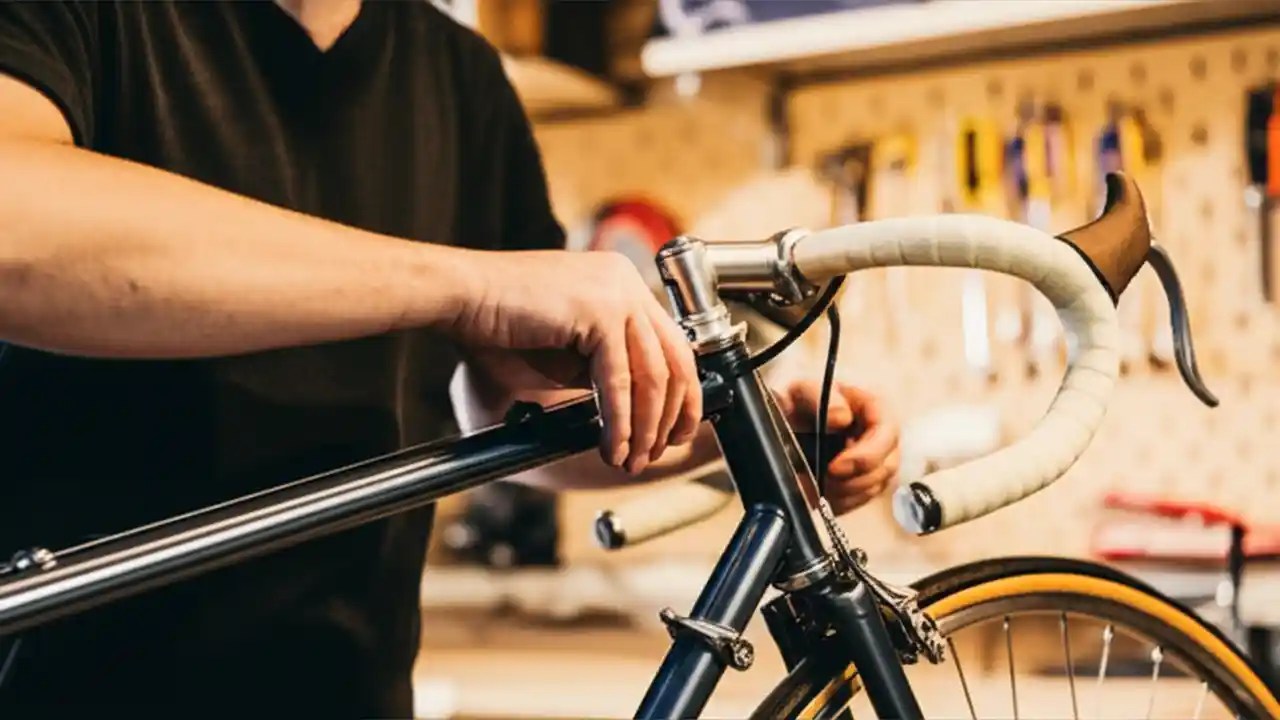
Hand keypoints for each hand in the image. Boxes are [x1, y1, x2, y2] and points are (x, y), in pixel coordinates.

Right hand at [450, 249, 701, 473]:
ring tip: (631, 458)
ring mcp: (616, 291)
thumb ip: (603, 372)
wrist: (458, 296)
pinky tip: (613, 446)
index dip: (680, 393)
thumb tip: (635, 413)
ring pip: (653, 374)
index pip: (671, 343)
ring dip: (645, 426)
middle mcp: (625, 281)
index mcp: (620, 282)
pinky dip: (620, 420)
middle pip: (674, 359)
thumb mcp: (566, 356)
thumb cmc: (496, 325)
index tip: (672, 430)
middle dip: (670, 415)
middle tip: (658, 452)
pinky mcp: (600, 308)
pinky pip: (620, 378)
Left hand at [773, 380, 899, 514]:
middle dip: (856, 480)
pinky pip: (863, 499)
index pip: (886, 430)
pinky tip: (822, 495)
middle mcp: (878, 433)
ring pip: (877, 485)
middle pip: (887, 464)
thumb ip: (817, 396)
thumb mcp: (800, 393)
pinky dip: (843, 502)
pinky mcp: (864, 481)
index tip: (834, 468)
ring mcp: (875, 459)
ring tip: (819, 488)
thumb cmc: (795, 404)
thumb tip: (841, 417)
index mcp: (868, 404)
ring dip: (848, 492)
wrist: (783, 427)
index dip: (866, 455)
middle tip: (825, 483)